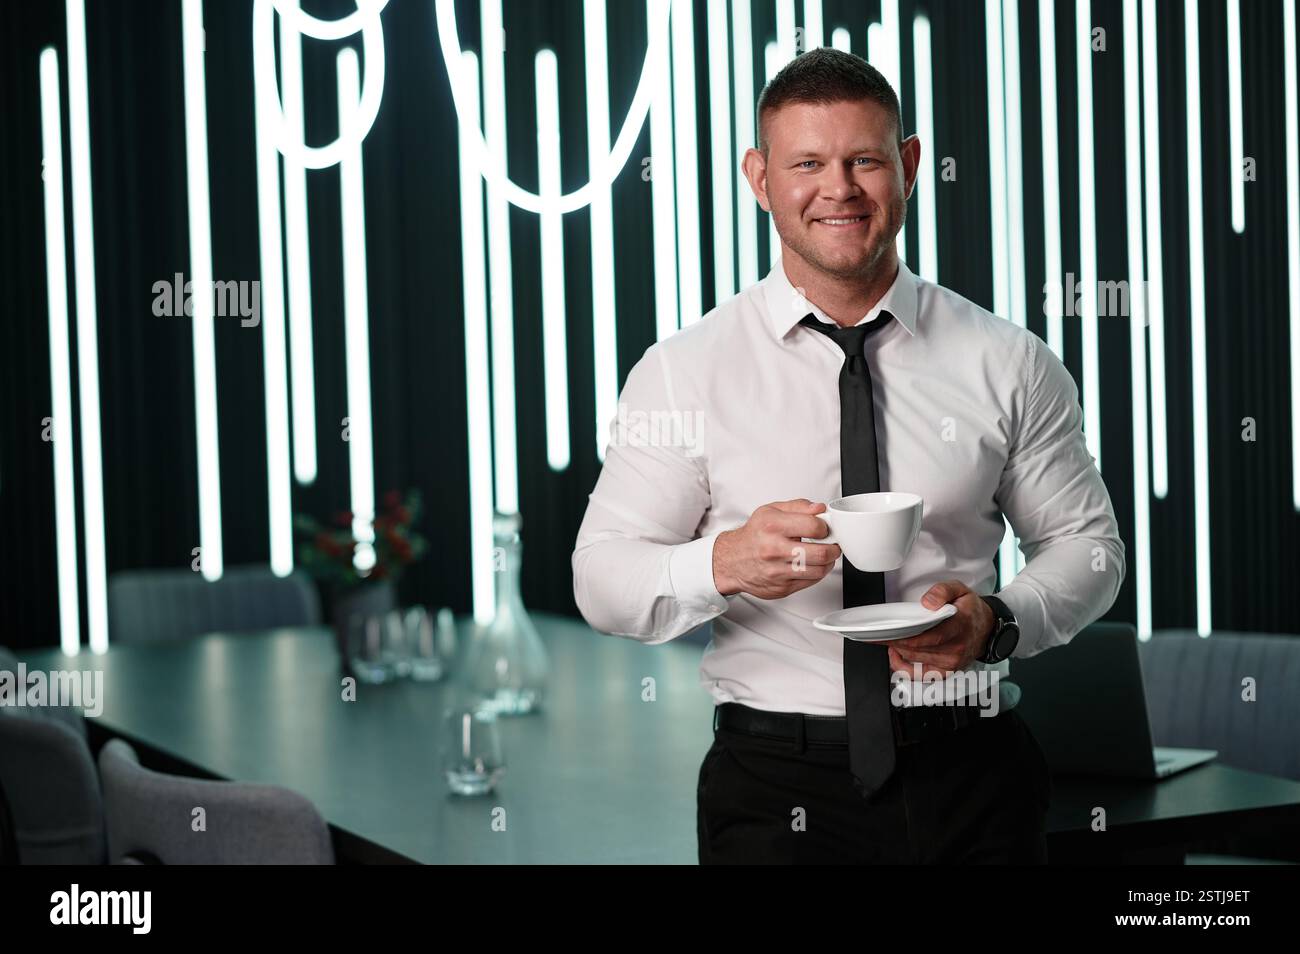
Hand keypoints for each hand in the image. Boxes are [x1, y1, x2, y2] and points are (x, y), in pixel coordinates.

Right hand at [712, 499, 841, 598]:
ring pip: (819, 570)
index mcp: (772, 526)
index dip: (825, 527)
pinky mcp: (781, 588)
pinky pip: (810, 582)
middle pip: (821, 553)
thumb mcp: (770, 511)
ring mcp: (778, 572)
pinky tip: (811, 565)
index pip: (814, 527)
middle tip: (833, 543)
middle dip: (834, 547)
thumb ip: (798, 506)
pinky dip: (816, 573)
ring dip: (827, 562)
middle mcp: (774, 550)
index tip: (824, 528)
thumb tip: (820, 509)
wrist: (731, 561)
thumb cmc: (753, 535)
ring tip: (823, 554)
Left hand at [886, 580, 994, 676]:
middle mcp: (956, 649)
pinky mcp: (946, 671)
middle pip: (916, 649)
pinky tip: (896, 655)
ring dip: (897, 650)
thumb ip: (942, 591)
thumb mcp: (960, 589)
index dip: (904, 637)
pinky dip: (904, 667)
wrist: (988, 628)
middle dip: (893, 641)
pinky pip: (920, 675)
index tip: (886, 632)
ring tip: (885, 638)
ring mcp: (951, 663)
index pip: (928, 637)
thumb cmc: (971, 610)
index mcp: (959, 626)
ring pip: (915, 659)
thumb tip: (928, 602)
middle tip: (877, 633)